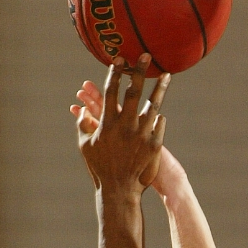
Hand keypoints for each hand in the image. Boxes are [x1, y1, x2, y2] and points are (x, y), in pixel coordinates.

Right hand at [71, 56, 169, 192]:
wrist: (120, 191)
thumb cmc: (99, 168)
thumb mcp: (85, 147)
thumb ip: (82, 125)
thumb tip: (81, 110)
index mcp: (107, 123)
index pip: (111, 91)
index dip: (115, 73)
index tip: (119, 60)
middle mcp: (125, 126)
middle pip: (133, 92)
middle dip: (138, 71)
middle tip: (144, 56)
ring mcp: (141, 135)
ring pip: (152, 106)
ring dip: (160, 88)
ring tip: (166, 74)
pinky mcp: (154, 145)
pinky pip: (158, 124)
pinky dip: (158, 117)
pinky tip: (160, 110)